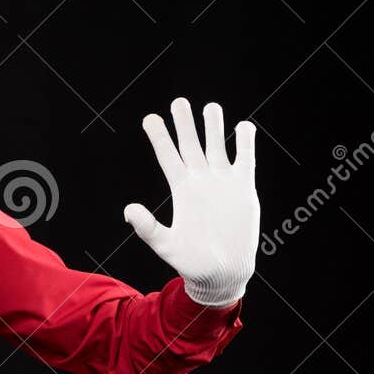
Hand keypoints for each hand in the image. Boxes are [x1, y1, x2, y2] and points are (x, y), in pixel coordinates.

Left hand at [125, 97, 259, 306]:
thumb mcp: (166, 244)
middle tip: (179, 102)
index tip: (150, 118)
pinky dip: (245, 143)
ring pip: (217, 146)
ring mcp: (222, 182)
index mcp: (181, 190)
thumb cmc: (191, 262)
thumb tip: (127, 209)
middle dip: (185, 123)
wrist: (222, 272)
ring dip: (214, 127)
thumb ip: (147, 227)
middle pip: (191, 144)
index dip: (159, 137)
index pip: (168, 156)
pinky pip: (245, 159)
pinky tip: (244, 126)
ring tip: (210, 106)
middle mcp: (201, 181)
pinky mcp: (243, 188)